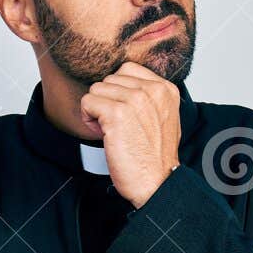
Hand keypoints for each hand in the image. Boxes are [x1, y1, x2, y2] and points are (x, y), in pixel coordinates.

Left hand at [80, 62, 180, 207]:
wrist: (157, 183)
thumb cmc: (155, 158)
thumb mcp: (164, 119)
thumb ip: (149, 98)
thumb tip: (125, 86)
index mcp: (165, 89)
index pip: (127, 69)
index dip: (118, 91)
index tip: (124, 113)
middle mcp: (152, 90)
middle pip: (109, 79)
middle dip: (107, 100)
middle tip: (115, 125)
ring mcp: (135, 100)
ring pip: (96, 89)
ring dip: (96, 110)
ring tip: (109, 130)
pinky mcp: (117, 114)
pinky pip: (87, 102)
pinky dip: (88, 118)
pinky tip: (102, 134)